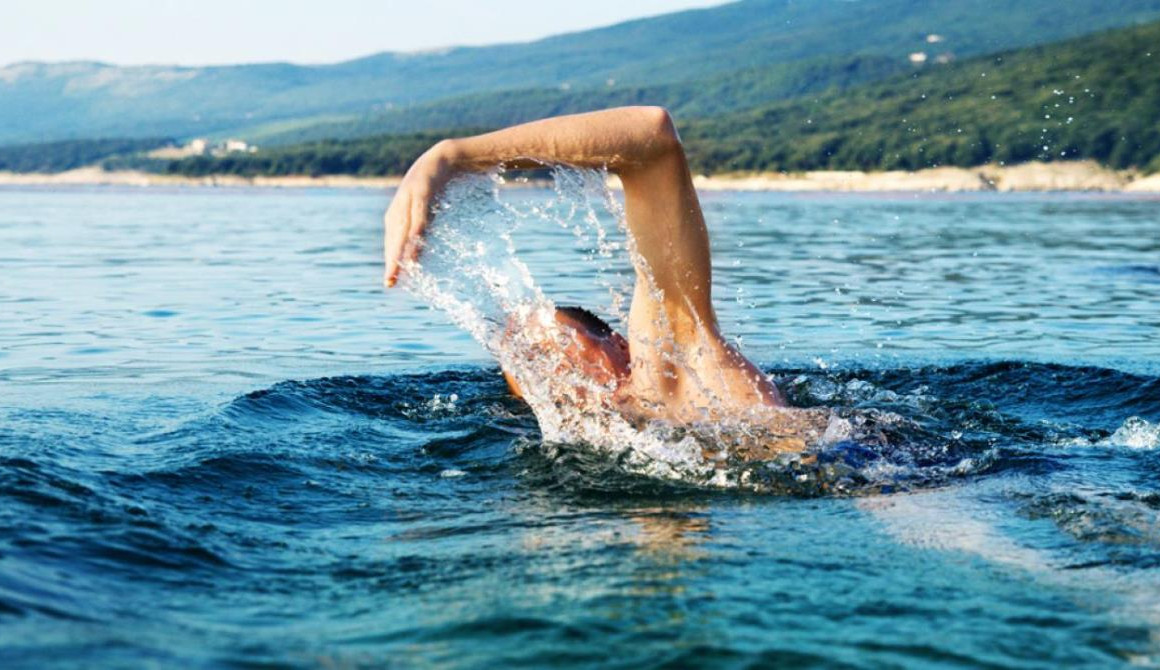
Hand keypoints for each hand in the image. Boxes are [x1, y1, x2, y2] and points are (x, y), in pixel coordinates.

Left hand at [383, 141, 457, 286]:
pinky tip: (415, 240)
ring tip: (399, 268)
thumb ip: (424, 226)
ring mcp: (410, 196)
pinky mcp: (423, 188)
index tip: (391, 283)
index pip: (392, 242)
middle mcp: (400, 206)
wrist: (448, 156)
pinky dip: (417, 225)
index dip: (391, 262)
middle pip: (394, 238)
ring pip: (404, 227)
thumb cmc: (440, 184)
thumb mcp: (431, 208)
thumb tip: (423, 247)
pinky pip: (420, 210)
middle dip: (392, 261)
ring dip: (401, 248)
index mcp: (399, 212)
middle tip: (389, 282)